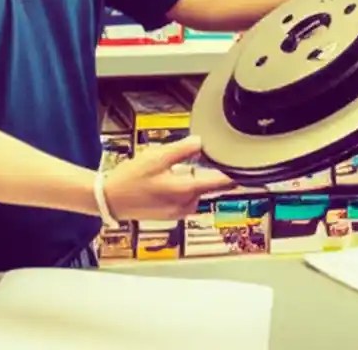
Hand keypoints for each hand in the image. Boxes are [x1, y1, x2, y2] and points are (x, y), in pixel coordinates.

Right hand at [103, 136, 235, 220]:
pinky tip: (162, 182)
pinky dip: (180, 190)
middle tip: (183, 161)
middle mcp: (184, 204)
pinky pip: (184, 199)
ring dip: (188, 181)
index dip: (233, 175)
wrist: (110, 199)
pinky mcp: (170, 215)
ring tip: (168, 172)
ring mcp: (177, 212)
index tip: (247, 170)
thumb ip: (181, 149)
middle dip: (201, 172)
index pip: (218, 183)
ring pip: (194, 193)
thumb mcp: (156, 157)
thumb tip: (200, 142)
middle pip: (205, 186)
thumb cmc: (130, 178)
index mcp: (184, 190)